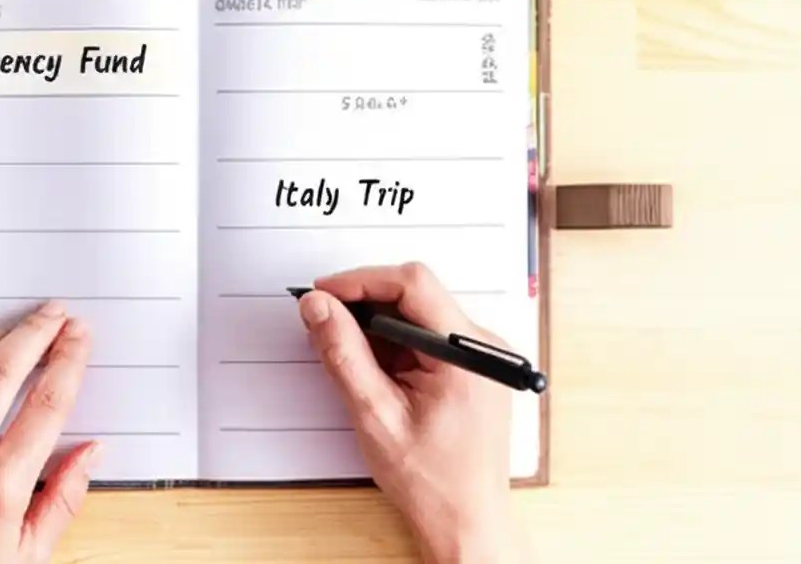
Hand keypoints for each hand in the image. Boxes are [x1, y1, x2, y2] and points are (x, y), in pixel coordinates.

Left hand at [0, 301, 98, 563]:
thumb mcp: (25, 558)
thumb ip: (62, 501)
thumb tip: (88, 456)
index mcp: (0, 489)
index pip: (47, 402)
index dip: (69, 359)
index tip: (78, 338)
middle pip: (3, 370)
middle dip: (35, 332)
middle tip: (52, 315)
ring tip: (11, 328)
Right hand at [298, 264, 529, 563]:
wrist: (465, 519)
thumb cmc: (431, 480)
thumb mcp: (375, 414)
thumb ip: (343, 353)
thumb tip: (318, 307)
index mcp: (466, 354)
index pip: (413, 284)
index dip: (361, 281)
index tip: (324, 293)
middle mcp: (482, 347)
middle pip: (415, 295)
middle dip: (364, 306)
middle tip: (324, 326)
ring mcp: (478, 356)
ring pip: (417, 314)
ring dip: (377, 328)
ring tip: (351, 363)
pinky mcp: (469, 367)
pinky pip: (425, 336)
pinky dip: (393, 345)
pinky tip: (375, 374)